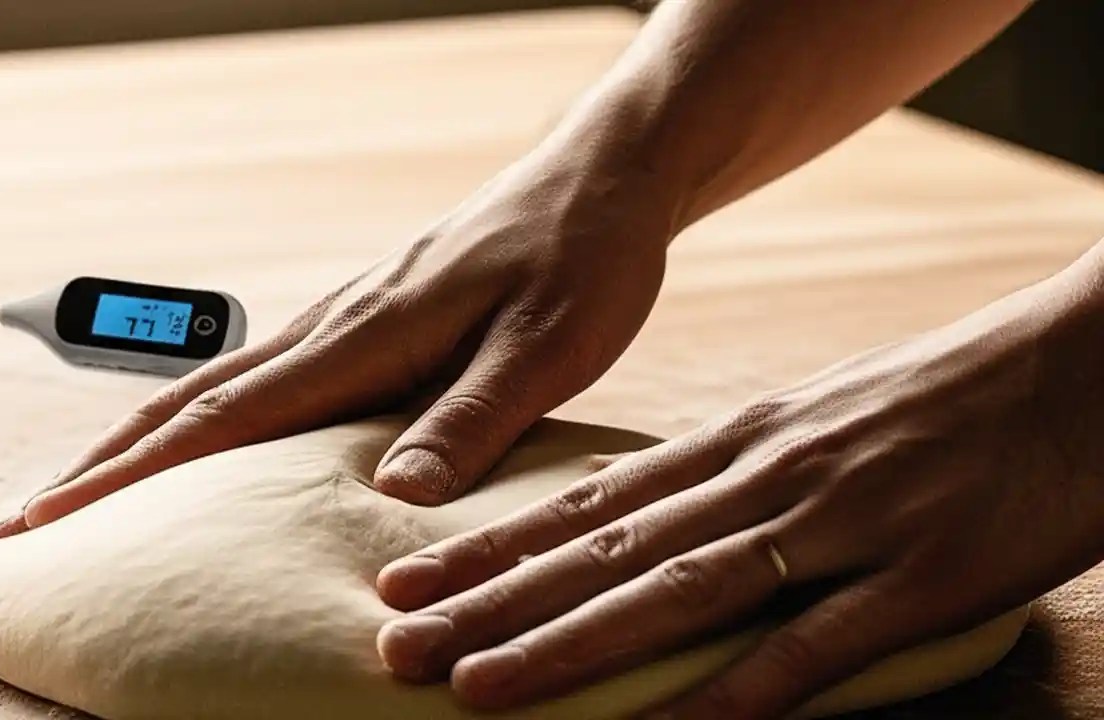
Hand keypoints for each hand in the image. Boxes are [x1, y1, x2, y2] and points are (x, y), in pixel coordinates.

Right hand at [0, 139, 674, 542]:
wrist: (599, 180)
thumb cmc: (582, 259)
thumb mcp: (549, 347)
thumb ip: (473, 421)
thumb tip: (391, 498)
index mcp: (370, 337)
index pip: (228, 418)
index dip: (135, 478)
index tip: (52, 521)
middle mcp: (339, 325)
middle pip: (194, 402)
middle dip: (100, 467)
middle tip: (18, 522)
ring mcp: (347, 319)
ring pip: (221, 387)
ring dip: (139, 443)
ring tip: (77, 493)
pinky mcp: (369, 321)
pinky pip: (265, 376)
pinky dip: (205, 417)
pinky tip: (199, 443)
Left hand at [374, 251, 1103, 718]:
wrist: (1073, 371)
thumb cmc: (936, 400)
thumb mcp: (807, 417)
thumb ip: (714, 464)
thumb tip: (619, 493)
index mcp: (738, 443)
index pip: (588, 504)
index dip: (489, 546)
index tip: (404, 575)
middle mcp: (764, 479)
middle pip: (603, 553)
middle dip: (490, 602)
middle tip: (395, 641)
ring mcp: (837, 528)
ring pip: (676, 594)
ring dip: (568, 646)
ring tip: (474, 684)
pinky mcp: (918, 580)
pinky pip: (810, 646)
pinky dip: (732, 690)